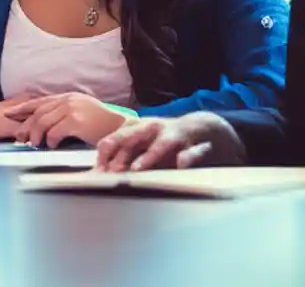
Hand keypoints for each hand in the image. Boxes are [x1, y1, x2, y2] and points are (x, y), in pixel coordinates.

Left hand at [5, 93, 129, 147]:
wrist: (123, 129)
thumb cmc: (102, 125)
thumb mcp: (82, 114)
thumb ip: (64, 114)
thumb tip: (45, 125)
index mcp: (67, 97)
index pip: (39, 101)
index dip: (22, 108)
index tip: (9, 114)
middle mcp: (68, 100)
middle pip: (37, 112)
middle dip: (25, 125)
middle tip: (19, 138)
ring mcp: (72, 109)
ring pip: (42, 121)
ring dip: (35, 135)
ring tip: (34, 145)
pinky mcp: (77, 121)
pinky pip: (54, 131)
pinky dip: (49, 140)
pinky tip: (50, 146)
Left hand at [95, 112, 246, 171]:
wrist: (207, 131)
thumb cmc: (167, 143)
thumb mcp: (144, 146)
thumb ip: (124, 159)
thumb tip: (99, 176)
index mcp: (137, 129)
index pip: (114, 139)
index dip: (104, 155)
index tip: (97, 173)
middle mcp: (154, 129)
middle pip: (133, 138)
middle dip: (121, 154)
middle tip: (111, 172)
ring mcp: (176, 136)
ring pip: (161, 143)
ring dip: (150, 155)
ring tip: (138, 168)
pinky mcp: (197, 146)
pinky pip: (193, 152)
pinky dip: (187, 157)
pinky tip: (181, 164)